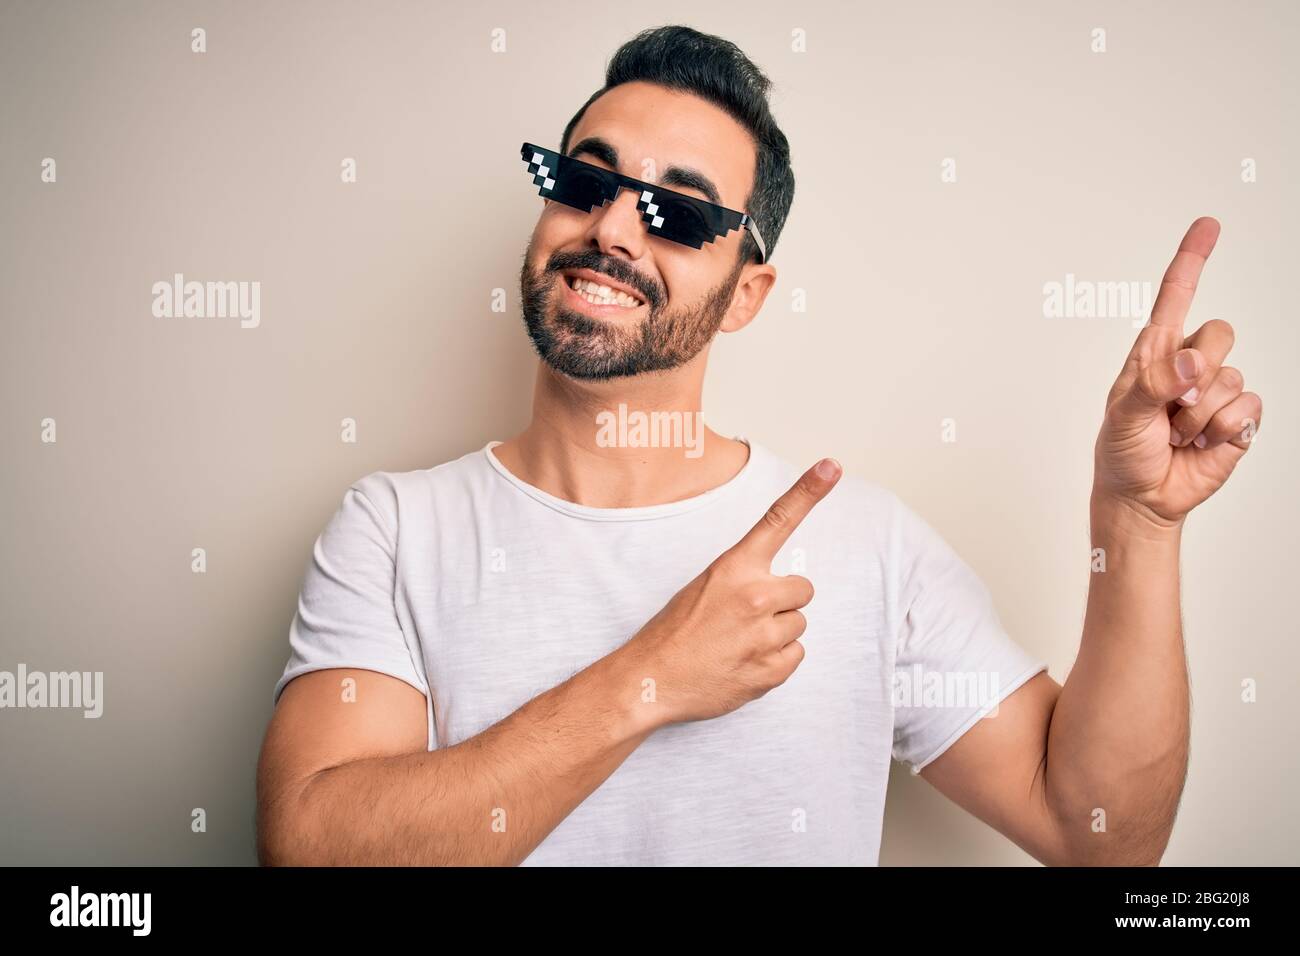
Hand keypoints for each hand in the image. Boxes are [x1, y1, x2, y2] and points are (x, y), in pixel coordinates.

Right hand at [621, 458, 841, 724]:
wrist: (652, 679)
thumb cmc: (675, 630)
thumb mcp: (704, 586)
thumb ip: (744, 579)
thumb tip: (781, 588)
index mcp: (734, 568)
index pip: (777, 520)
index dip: (809, 491)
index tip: (833, 466)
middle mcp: (754, 597)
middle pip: (803, 589)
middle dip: (784, 601)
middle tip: (750, 617)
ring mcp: (764, 635)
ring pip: (800, 624)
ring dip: (778, 633)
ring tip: (741, 642)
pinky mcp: (769, 670)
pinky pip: (796, 656)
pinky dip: (777, 661)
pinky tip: (746, 662)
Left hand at [1094, 217, 1262, 527]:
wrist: (1142, 497)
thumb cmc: (1122, 452)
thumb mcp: (1124, 416)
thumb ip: (1155, 384)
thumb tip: (1192, 361)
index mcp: (1154, 352)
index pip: (1176, 296)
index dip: (1193, 259)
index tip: (1209, 224)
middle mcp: (1189, 363)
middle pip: (1220, 333)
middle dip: (1197, 370)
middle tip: (1170, 407)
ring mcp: (1216, 389)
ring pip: (1230, 377)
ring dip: (1199, 415)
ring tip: (1176, 434)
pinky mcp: (1238, 417)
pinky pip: (1246, 407)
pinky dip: (1221, 430)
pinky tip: (1200, 444)